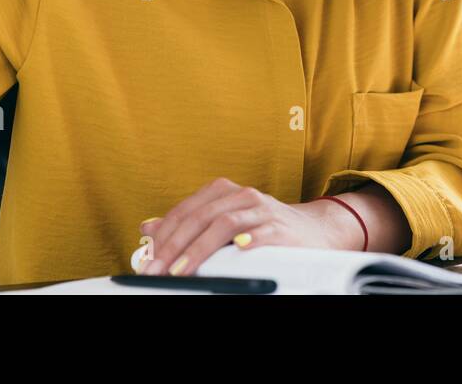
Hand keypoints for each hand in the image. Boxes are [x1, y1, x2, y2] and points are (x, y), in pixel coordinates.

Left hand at [136, 177, 363, 275]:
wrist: (313, 231)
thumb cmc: (264, 228)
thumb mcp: (223, 221)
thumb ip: (189, 223)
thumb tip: (148, 228)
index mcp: (225, 192)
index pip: (187, 209)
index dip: (165, 234)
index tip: (148, 258)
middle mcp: (243, 196)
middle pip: (201, 217)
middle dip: (175, 245)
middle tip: (158, 269)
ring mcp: (263, 211)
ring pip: (225, 224)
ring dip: (199, 249)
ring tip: (182, 270)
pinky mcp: (281, 229)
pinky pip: (260, 233)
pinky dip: (245, 242)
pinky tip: (232, 252)